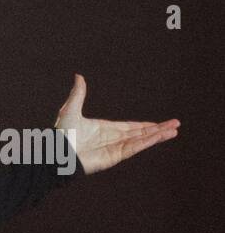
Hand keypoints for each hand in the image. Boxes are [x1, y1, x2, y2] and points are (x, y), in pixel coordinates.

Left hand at [55, 74, 178, 174]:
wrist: (56, 152)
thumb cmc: (60, 134)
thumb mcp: (70, 109)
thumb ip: (78, 94)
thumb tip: (79, 76)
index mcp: (103, 130)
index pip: (129, 127)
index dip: (144, 125)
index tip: (158, 124)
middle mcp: (111, 139)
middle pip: (139, 134)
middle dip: (157, 129)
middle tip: (175, 125)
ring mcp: (113, 148)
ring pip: (141, 140)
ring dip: (158, 135)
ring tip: (174, 130)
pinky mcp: (114, 156)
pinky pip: (135, 147)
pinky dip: (148, 141)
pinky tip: (161, 136)